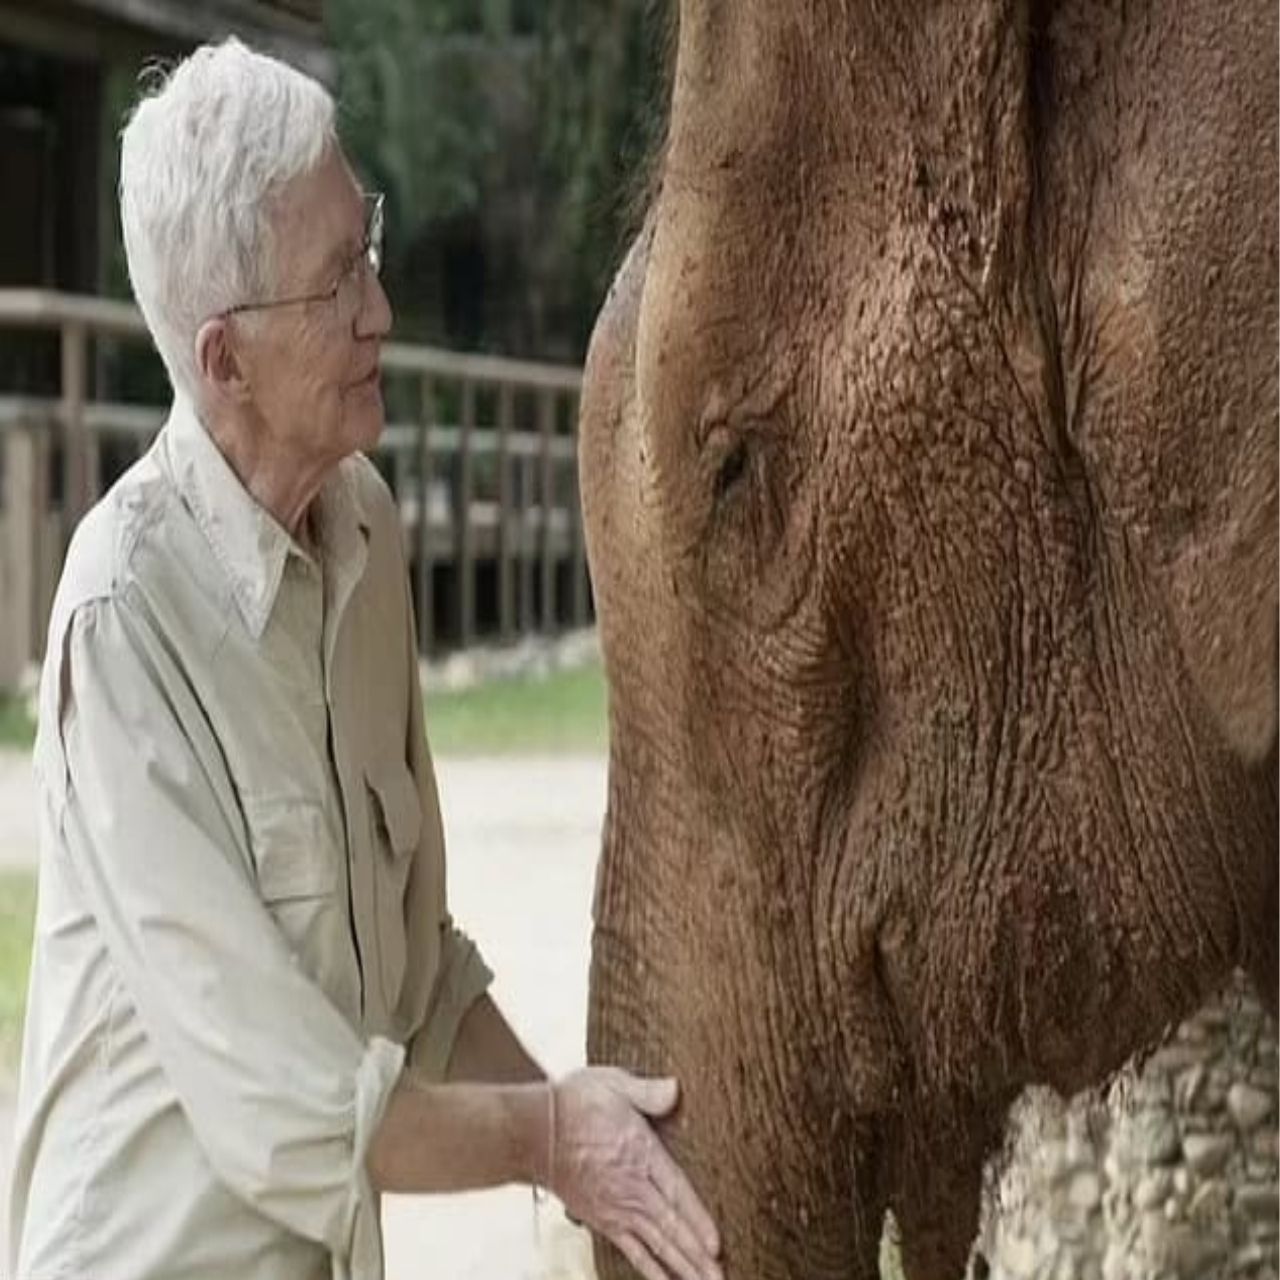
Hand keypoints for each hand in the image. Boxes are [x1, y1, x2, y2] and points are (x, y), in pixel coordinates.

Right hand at [550, 1067, 721, 1279]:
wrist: (532, 1131)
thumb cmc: (574, 1104)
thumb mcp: (613, 1084)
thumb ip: (648, 1091)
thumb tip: (675, 1088)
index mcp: (640, 1154)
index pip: (675, 1192)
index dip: (697, 1219)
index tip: (716, 1244)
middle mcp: (631, 1188)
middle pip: (670, 1228)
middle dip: (697, 1256)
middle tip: (721, 1278)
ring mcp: (616, 1208)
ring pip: (656, 1245)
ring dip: (682, 1268)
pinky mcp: (602, 1220)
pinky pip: (632, 1250)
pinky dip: (651, 1269)